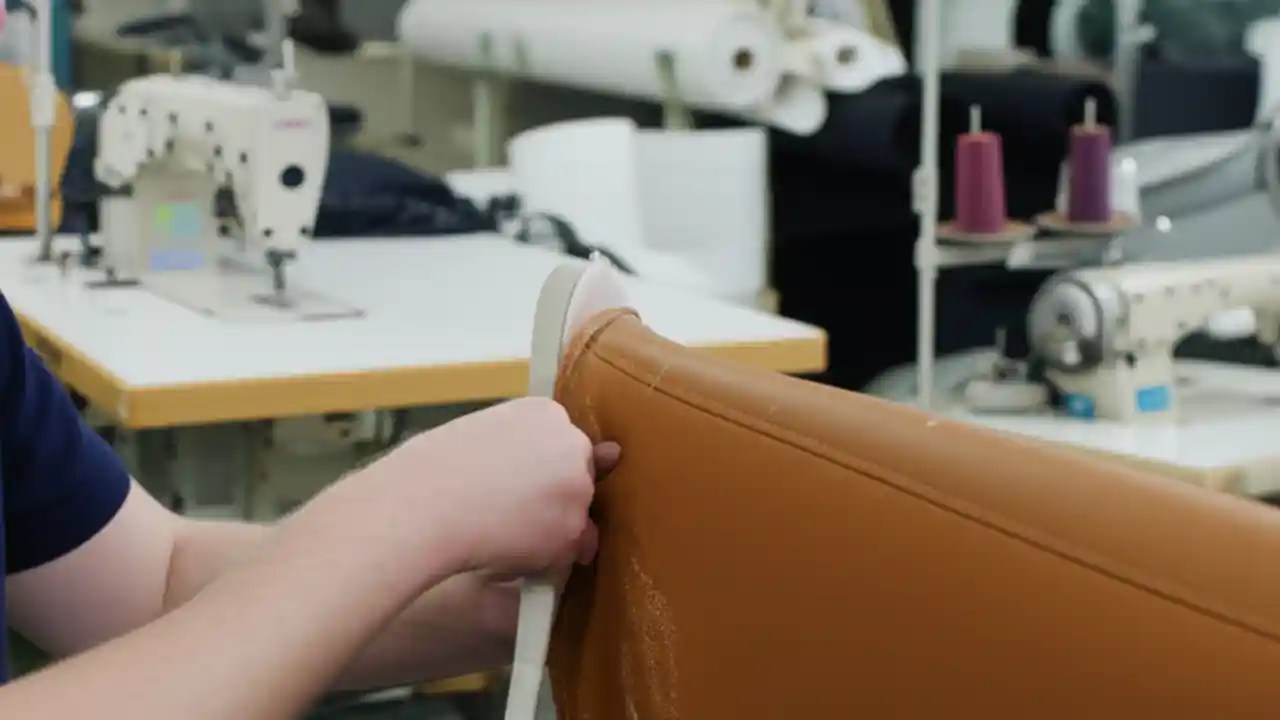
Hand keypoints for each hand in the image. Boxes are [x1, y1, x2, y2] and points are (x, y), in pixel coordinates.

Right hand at [351, 397, 618, 581]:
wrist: (419, 505)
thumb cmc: (436, 472)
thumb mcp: (487, 437)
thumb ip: (537, 446)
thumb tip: (615, 454)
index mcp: (546, 411)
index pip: (565, 447)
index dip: (540, 474)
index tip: (513, 486)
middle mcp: (571, 443)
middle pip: (578, 481)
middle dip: (551, 502)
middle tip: (503, 512)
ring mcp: (576, 485)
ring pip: (575, 520)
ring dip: (548, 533)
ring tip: (496, 529)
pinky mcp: (573, 527)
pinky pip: (566, 553)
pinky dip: (542, 559)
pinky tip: (504, 549)